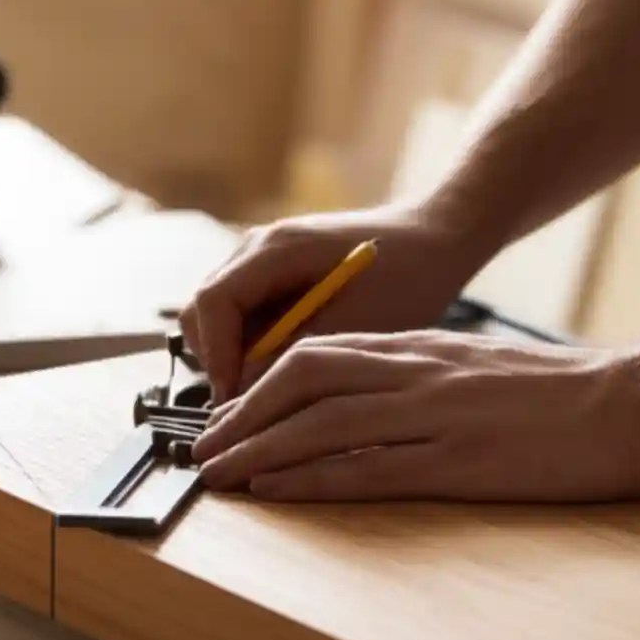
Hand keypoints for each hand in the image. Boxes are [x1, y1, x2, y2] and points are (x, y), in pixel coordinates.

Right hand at [177, 203, 490, 403]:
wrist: (436, 237)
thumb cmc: (409, 273)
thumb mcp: (357, 323)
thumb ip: (297, 355)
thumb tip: (247, 395)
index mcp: (276, 248)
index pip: (212, 302)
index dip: (216, 356)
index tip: (232, 399)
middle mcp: (257, 246)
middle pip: (203, 310)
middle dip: (217, 359)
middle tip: (247, 402)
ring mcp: (260, 258)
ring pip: (216, 316)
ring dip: (232, 355)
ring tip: (267, 389)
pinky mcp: (271, 273)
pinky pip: (241, 314)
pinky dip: (249, 345)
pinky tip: (283, 368)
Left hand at [190, 330, 639, 501]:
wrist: (631, 401)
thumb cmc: (556, 389)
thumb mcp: (471, 362)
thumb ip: (415, 371)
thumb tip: (361, 392)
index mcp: (416, 348)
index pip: (317, 354)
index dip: (261, 383)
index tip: (230, 413)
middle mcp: (413, 372)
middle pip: (302, 378)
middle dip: (243, 412)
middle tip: (205, 445)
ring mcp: (433, 414)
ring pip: (321, 422)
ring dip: (258, 448)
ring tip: (217, 472)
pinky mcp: (458, 459)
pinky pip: (366, 466)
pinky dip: (310, 477)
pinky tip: (274, 488)